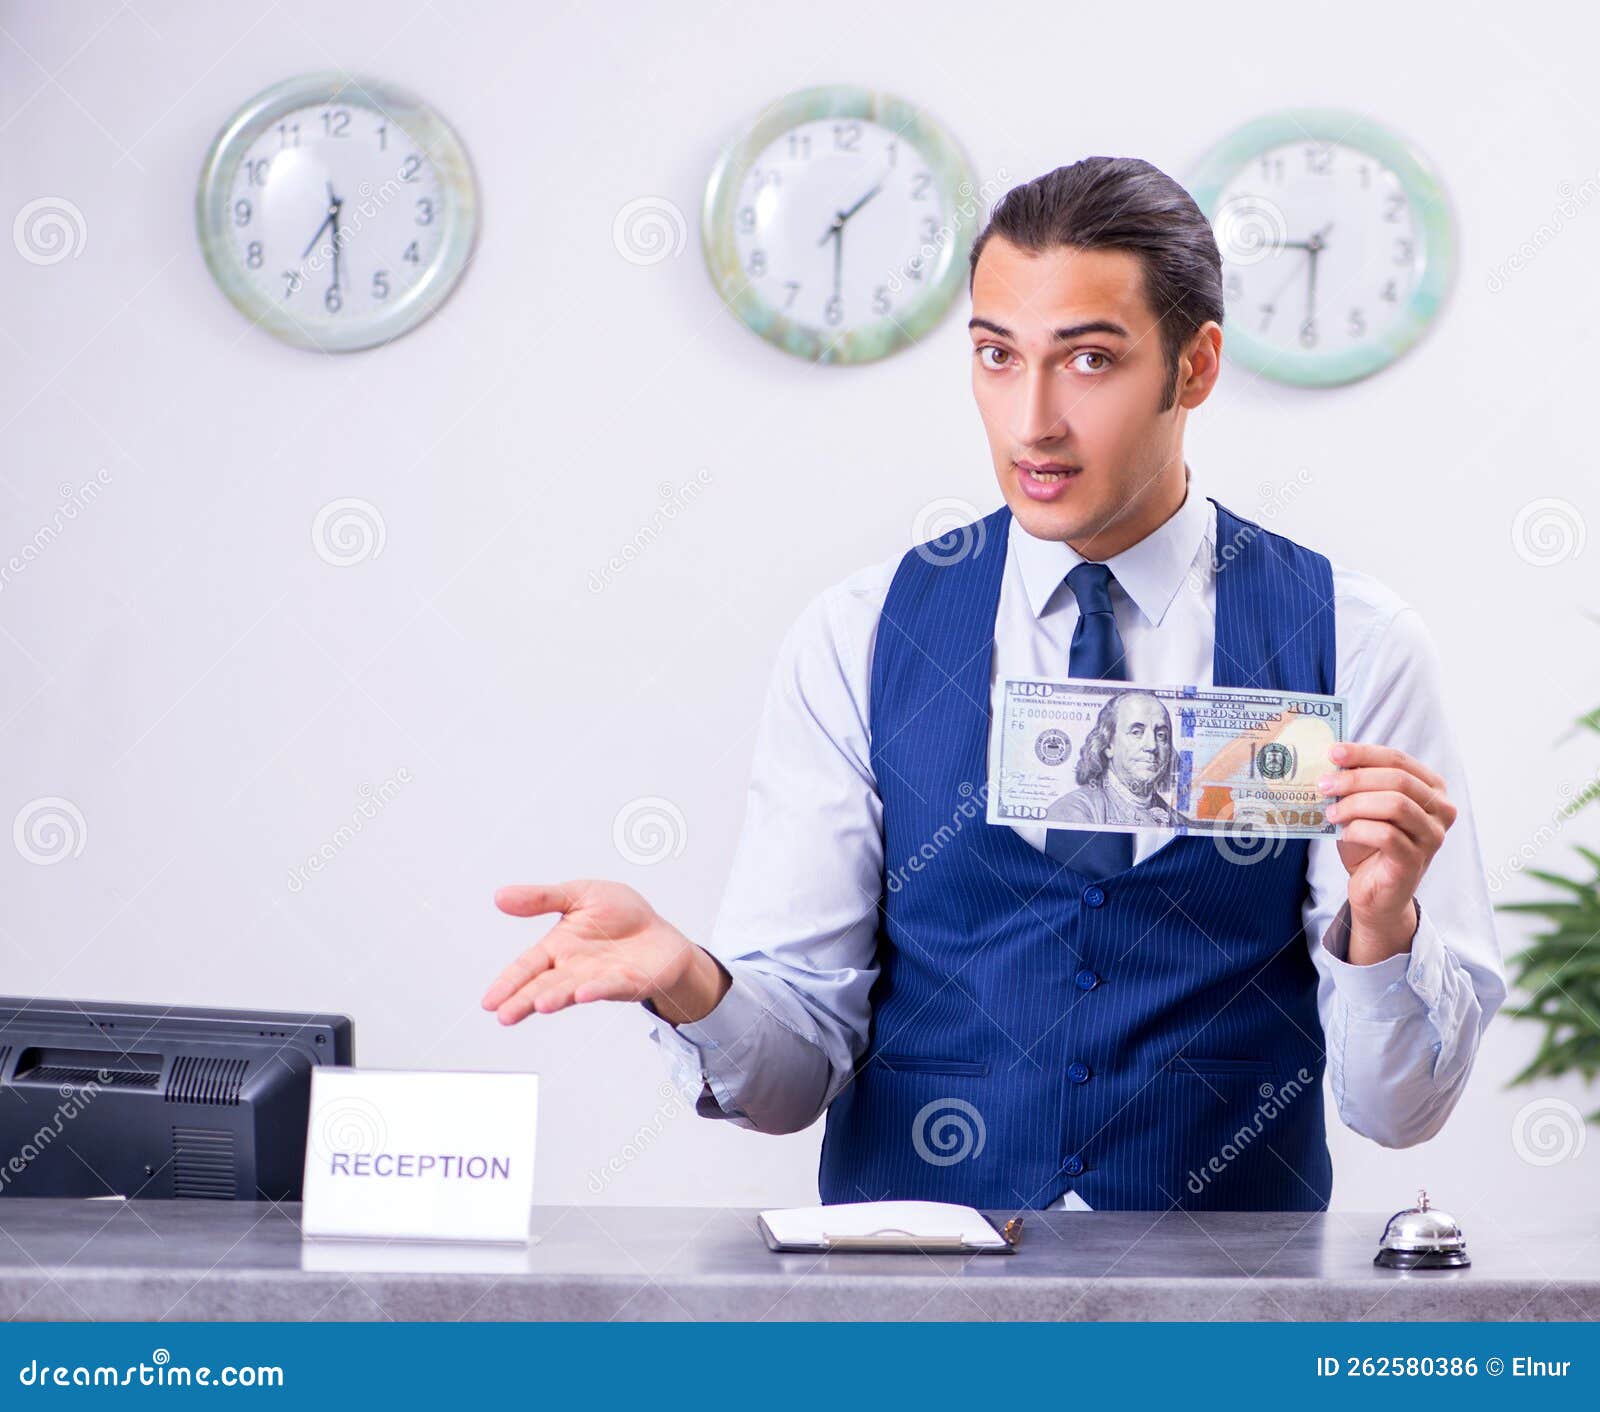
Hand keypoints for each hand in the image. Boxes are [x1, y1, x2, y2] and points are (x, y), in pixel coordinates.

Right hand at [481, 880, 727, 1025]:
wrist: (660, 932)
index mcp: (558, 948)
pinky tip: (583, 993)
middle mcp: (574, 969)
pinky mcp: (628, 982)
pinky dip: (597, 990)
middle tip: (504, 1015)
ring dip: (556, 997)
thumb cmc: (620, 916)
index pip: (527, 967)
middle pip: (544, 985)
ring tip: (540, 1005)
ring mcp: (600, 978)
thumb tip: (500, 896)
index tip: (489, 1002)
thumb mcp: (579, 895)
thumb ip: (542, 898)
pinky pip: (611, 986)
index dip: (508, 983)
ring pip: (573, 989)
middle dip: (524, 1000)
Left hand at [1317, 742, 1456, 960]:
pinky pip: (1386, 835)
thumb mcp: (1364, 807)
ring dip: (1355, 804)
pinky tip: (1343, 834)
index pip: (1398, 759)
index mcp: (1431, 789)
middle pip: (1398, 779)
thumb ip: (1357, 784)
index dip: (1364, 753)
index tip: (1333, 752)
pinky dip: (1358, 829)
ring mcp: (1432, 837)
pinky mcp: (1416, 861)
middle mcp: (1440, 810)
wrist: (1375, 892)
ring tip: (1330, 812)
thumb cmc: (1370, 844)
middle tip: (1324, 784)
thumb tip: (1331, 760)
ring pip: (1395, 804)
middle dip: (1355, 778)